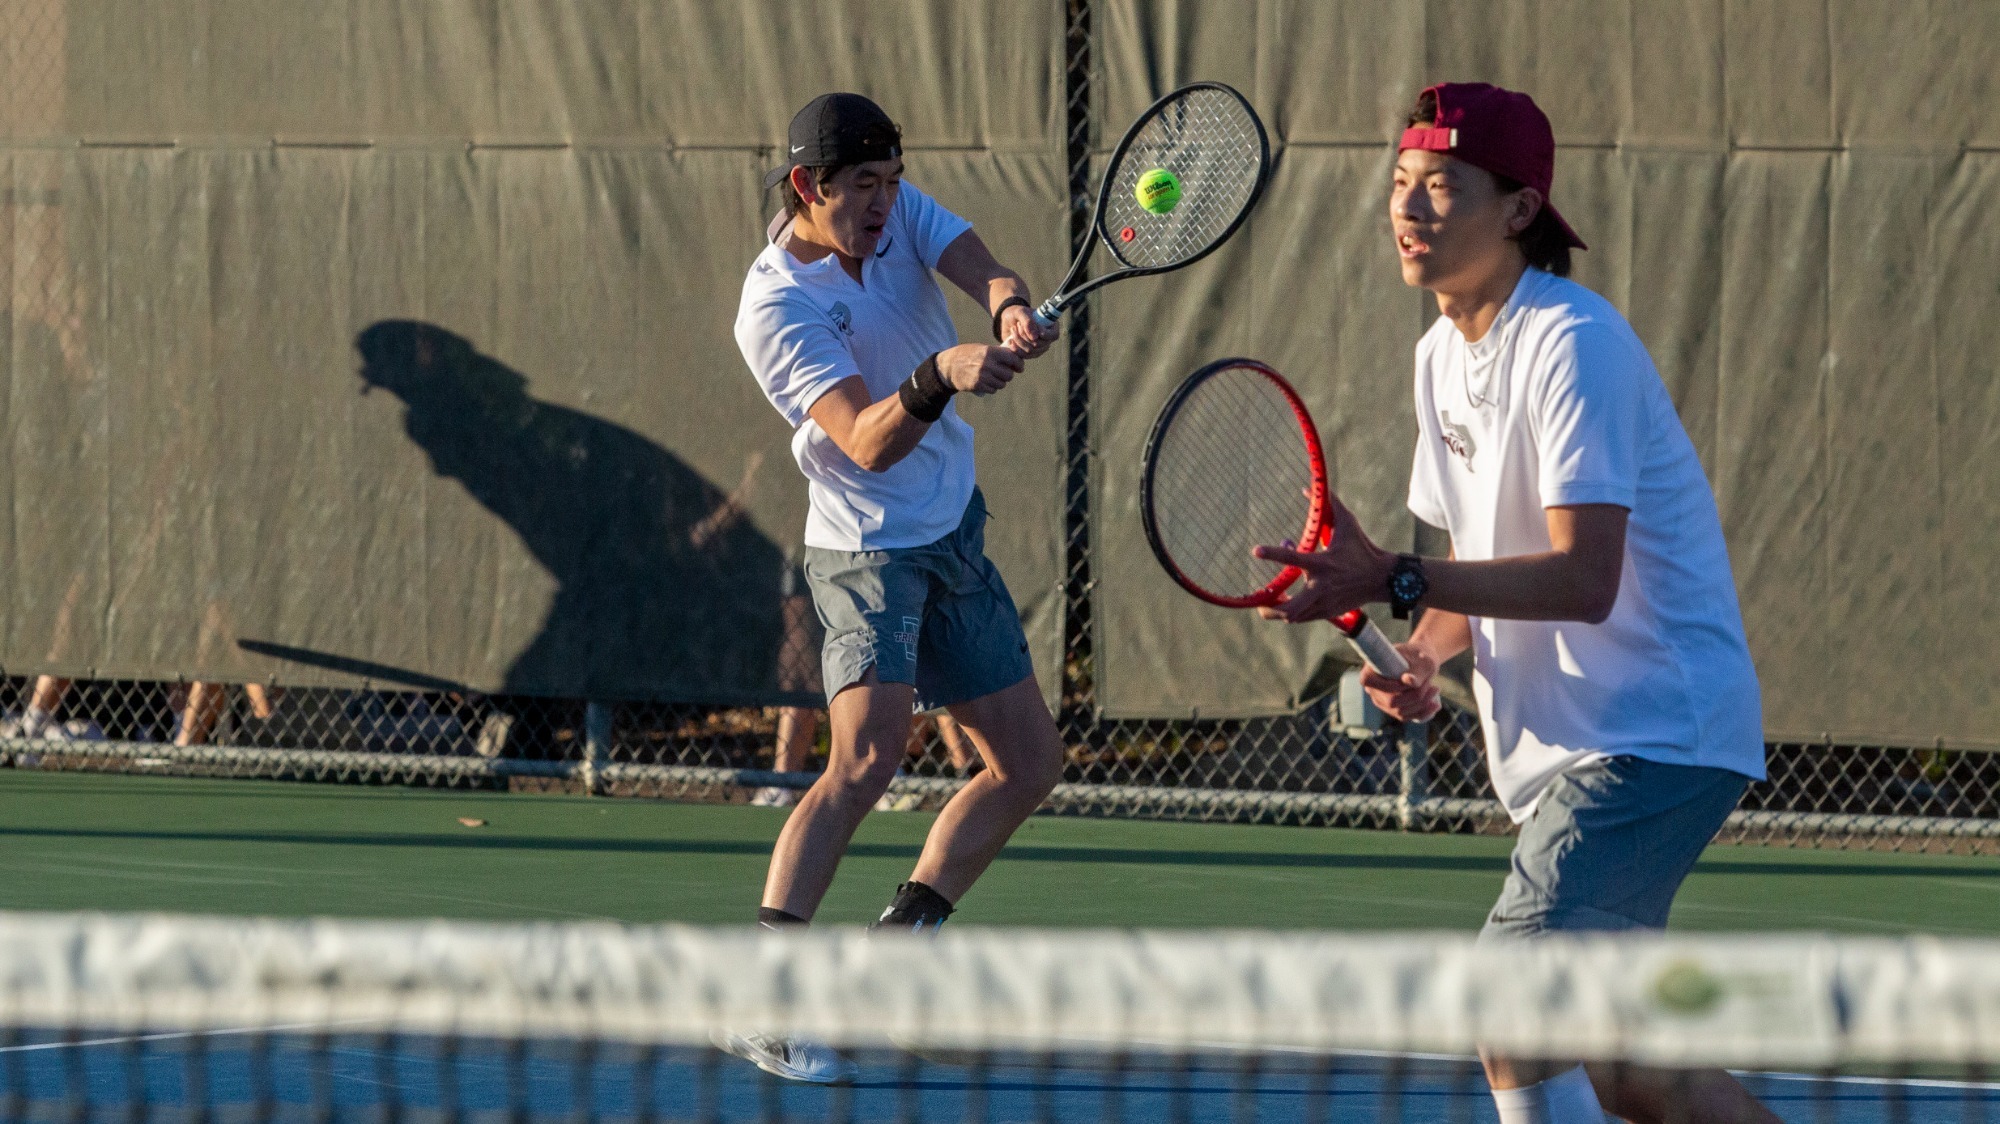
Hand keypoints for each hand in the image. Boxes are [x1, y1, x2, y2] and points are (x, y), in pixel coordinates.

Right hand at [937, 344, 1024, 395]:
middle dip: (1007, 375)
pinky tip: (986, 383)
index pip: (1013, 359)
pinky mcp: (978, 386)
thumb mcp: (982, 348)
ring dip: (1000, 382)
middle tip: (1003, 373)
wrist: (948, 366)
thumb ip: (997, 353)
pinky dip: (992, 388)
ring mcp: (983, 376)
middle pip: (1009, 375)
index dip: (1018, 364)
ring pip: (1002, 384)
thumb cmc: (967, 355)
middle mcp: (988, 364)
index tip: (1019, 368)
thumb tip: (1016, 357)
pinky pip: (993, 390)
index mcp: (990, 352)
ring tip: (993, 378)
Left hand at [998, 303, 1058, 358]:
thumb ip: (1028, 322)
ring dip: (1018, 340)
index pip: (1053, 335)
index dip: (1043, 334)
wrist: (1008, 320)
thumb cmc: (1017, 313)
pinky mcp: (1030, 354)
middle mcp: (1047, 339)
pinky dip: (1015, 348)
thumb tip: (1034, 338)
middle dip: (1025, 335)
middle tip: (1017, 325)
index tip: (1031, 326)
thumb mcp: (1021, 312)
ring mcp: (1039, 348)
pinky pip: (1024, 356)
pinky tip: (1010, 341)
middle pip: (1039, 344)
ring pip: (1030, 351)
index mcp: (1051, 326)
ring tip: (1013, 329)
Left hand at [1251, 499, 1395, 623]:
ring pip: (1294, 617)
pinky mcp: (1328, 612)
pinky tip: (1286, 603)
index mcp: (1323, 563)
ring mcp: (1324, 602)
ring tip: (1268, 603)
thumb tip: (1308, 488)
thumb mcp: (1348, 523)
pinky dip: (1292, 613)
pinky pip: (1303, 618)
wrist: (1382, 578)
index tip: (1255, 550)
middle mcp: (1321, 586)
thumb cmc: (1362, 549)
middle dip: (1270, 606)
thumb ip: (1330, 504)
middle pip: (1290, 607)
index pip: (1293, 559)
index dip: (1273, 554)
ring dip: (1277, 611)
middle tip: (1259, 599)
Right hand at [1360, 643, 1441, 722]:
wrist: (1421, 660)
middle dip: (1415, 696)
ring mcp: (1382, 701)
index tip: (1412, 679)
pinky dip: (1422, 713)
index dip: (1393, 685)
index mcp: (1370, 671)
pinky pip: (1406, 717)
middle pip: (1390, 702)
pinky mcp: (1393, 709)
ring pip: (1400, 712)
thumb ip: (1416, 670)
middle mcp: (1372, 689)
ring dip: (1421, 704)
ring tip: (1436, 689)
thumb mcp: (1422, 660)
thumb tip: (1409, 681)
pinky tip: (1435, 705)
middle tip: (1433, 686)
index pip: (1372, 684)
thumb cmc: (1419, 655)